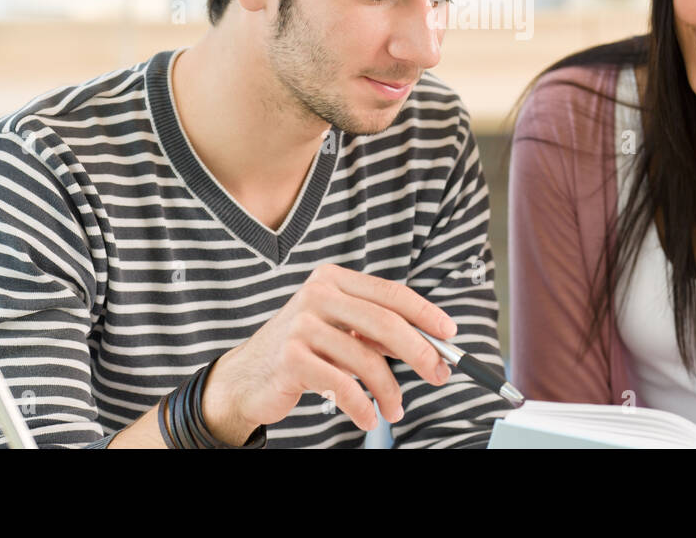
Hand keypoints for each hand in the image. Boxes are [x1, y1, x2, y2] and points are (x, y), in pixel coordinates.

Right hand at [201, 264, 455, 440]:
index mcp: (333, 279)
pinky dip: (362, 406)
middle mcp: (317, 294)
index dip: (425, 313)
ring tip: (395, 409)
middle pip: (384, 321)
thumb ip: (377, 332)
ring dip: (390, 390)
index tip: (450, 333)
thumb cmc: (303, 351)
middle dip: (420, 351)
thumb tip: (432, 348)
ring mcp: (301, 325)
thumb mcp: (340, 330)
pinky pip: (342, 385)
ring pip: (366, 359)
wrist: (246, 377)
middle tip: (439, 374)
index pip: (390, 292)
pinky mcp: (291, 358)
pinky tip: (368, 417)